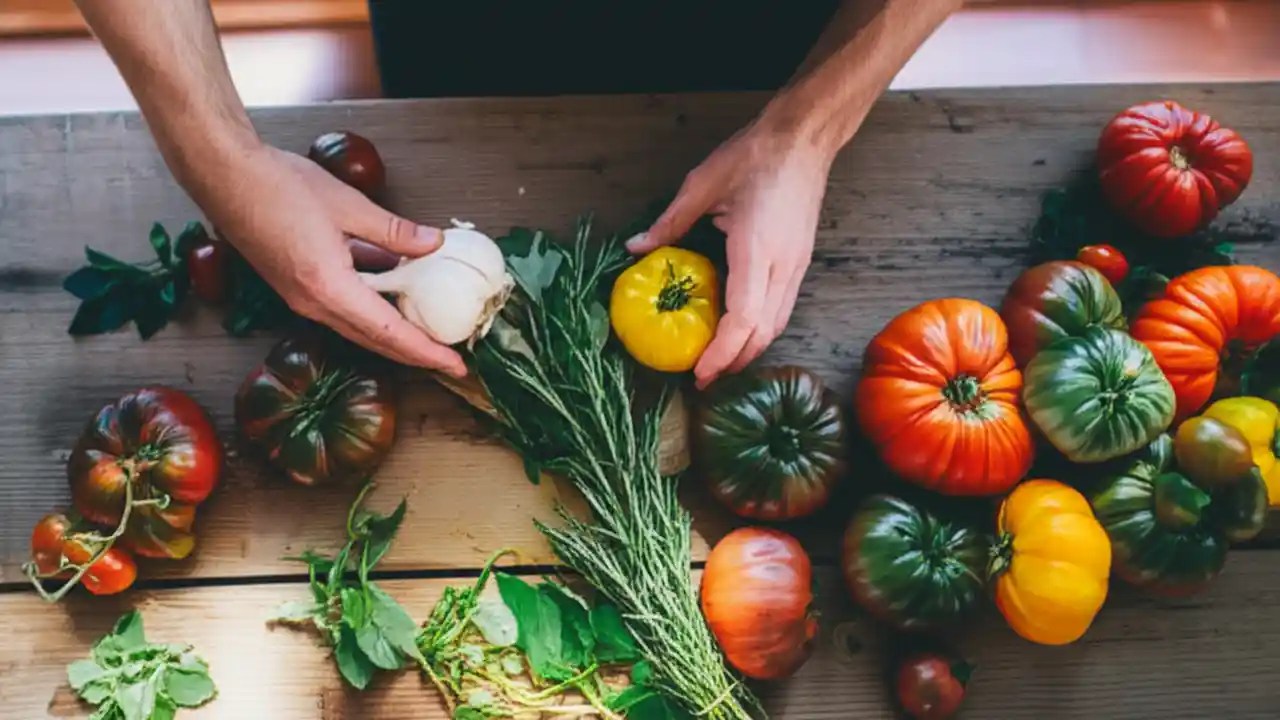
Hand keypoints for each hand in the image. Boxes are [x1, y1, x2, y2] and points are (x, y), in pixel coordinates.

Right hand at [195, 144, 466, 375]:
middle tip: (451, 361)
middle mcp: (313, 305)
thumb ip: (394, 232)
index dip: (426, 352)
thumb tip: (433, 245)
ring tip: (431, 335)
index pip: (389, 333)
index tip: (455, 365)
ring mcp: (301, 299)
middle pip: (375, 341)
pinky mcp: (296, 287)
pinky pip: (343, 309)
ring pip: (359, 328)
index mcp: (329, 288)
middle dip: (416, 354)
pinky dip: (373, 310)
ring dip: (395, 335)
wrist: (224, 176)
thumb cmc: (278, 186)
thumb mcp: (348, 206)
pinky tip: (396, 296)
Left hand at [629, 125, 833, 388]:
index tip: (698, 372)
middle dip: (733, 362)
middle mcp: (782, 266)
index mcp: (757, 250)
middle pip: (763, 332)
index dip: (721, 352)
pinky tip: (739, 332)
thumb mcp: (702, 184)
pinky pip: (781, 308)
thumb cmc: (755, 155)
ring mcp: (796, 266)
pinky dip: (759, 329)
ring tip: (718, 363)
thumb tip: (635, 248)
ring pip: (776, 324)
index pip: (744, 318)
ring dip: (748, 350)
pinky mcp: (800, 262)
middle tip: (701, 378)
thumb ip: (669, 223)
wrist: (804, 139)